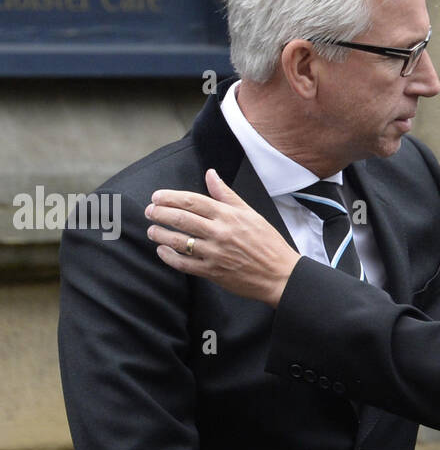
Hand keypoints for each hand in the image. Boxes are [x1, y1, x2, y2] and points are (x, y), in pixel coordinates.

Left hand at [145, 169, 299, 304]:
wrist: (280, 275)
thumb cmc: (268, 243)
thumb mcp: (250, 213)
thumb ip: (226, 194)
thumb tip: (211, 174)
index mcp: (229, 215)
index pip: (192, 201)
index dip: (170, 197)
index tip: (156, 196)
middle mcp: (220, 232)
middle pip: (181, 219)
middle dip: (159, 213)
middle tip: (149, 211)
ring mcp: (215, 253)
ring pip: (178, 241)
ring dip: (160, 234)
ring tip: (152, 230)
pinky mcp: (212, 272)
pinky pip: (184, 264)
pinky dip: (169, 257)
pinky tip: (162, 251)